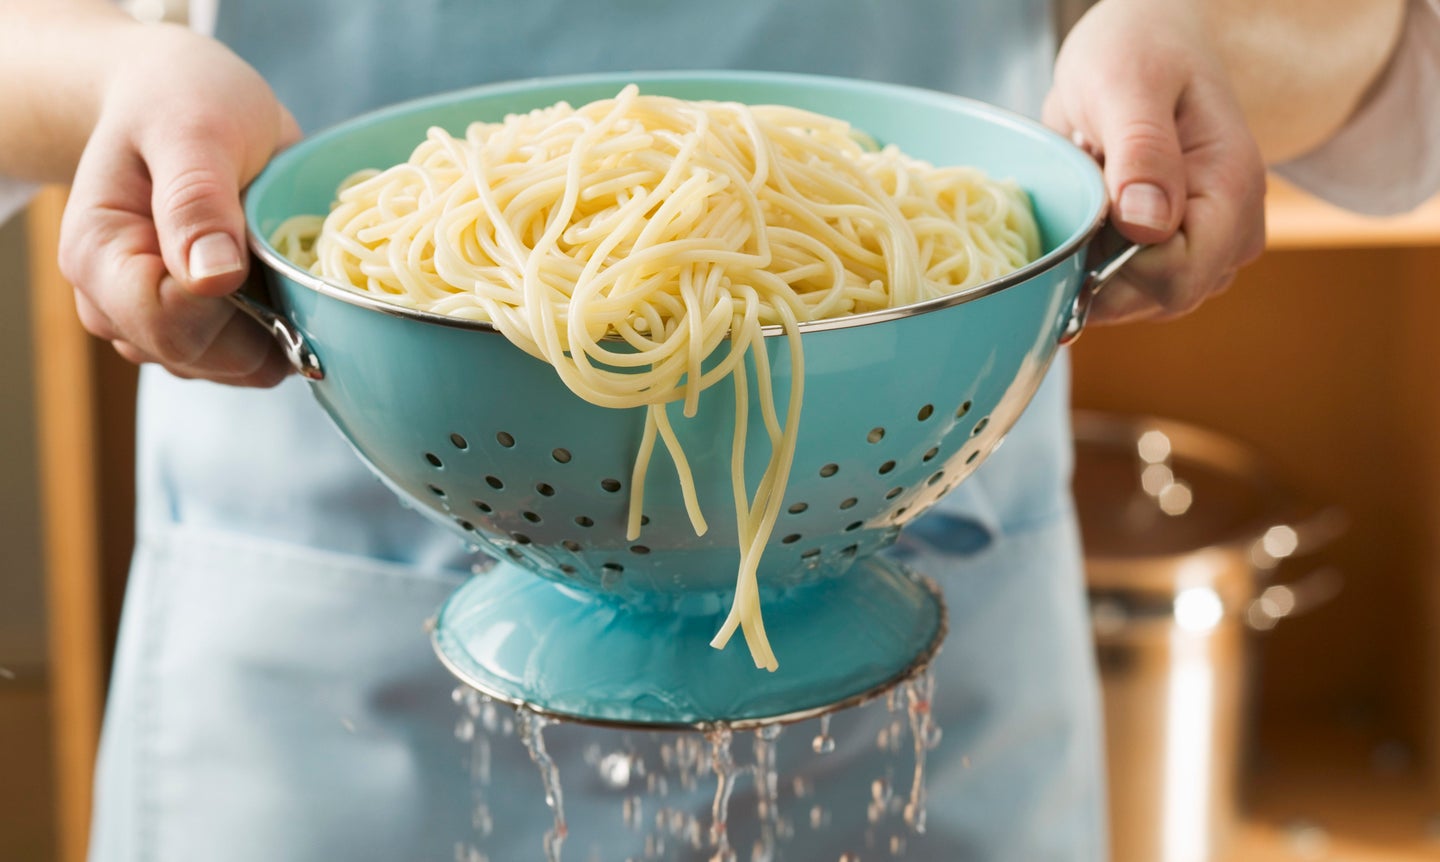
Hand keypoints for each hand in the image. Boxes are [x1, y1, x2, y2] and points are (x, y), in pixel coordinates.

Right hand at [58, 23, 299, 385]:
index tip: (272, 258)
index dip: (236, 309)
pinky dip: (273, 329)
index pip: (169, 324)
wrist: (178, 96)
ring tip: (276, 256)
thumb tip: (213, 278)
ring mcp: (148, 320)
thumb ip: (197, 200)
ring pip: (223, 369)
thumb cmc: (184, 100)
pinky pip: (239, 359)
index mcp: (98, 254)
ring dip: (271, 329)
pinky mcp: (188, 326)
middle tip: (288, 254)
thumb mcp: (195, 130)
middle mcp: (111, 300)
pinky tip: (277, 277)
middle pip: (197, 358)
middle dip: (260, 325)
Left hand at [1043, 0, 1266, 323]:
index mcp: (1231, 188)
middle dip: (1101, 270)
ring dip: (1095, 264)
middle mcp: (1230, 228)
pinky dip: (1094, 261)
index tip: (1082, 221)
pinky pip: (1127, 285)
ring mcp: (1205, 243)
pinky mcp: (1174, 248)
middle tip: (1079, 200)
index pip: (1177, 279)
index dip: (1115, 270)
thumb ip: (1141, 150)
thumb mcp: (1128, 82)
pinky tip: (1089, 212)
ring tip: (1090, 195)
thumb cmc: (1139, 47)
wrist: (1146, 38)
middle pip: (1160, 299)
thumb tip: (1146, 226)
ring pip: (1141, 300)